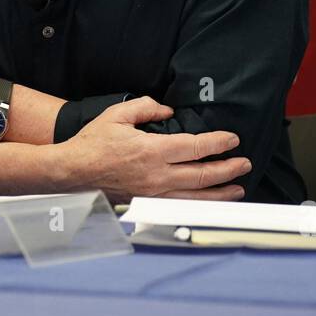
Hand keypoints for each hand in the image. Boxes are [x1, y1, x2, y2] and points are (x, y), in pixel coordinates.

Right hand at [60, 97, 249, 202]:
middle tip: (244, 163)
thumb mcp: (117, 114)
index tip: (232, 139)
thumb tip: (168, 111)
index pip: (196, 147)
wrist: (71, 173)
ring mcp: (152, 194)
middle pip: (202, 175)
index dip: (218, 143)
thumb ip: (146, 108)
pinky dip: (199, 205)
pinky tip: (208, 203)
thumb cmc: (91, 144)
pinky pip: (179, 207)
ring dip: (220, 193)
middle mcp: (156, 176)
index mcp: (151, 151)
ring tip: (237, 189)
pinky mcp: (146, 204)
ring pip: (195, 197)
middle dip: (228, 169)